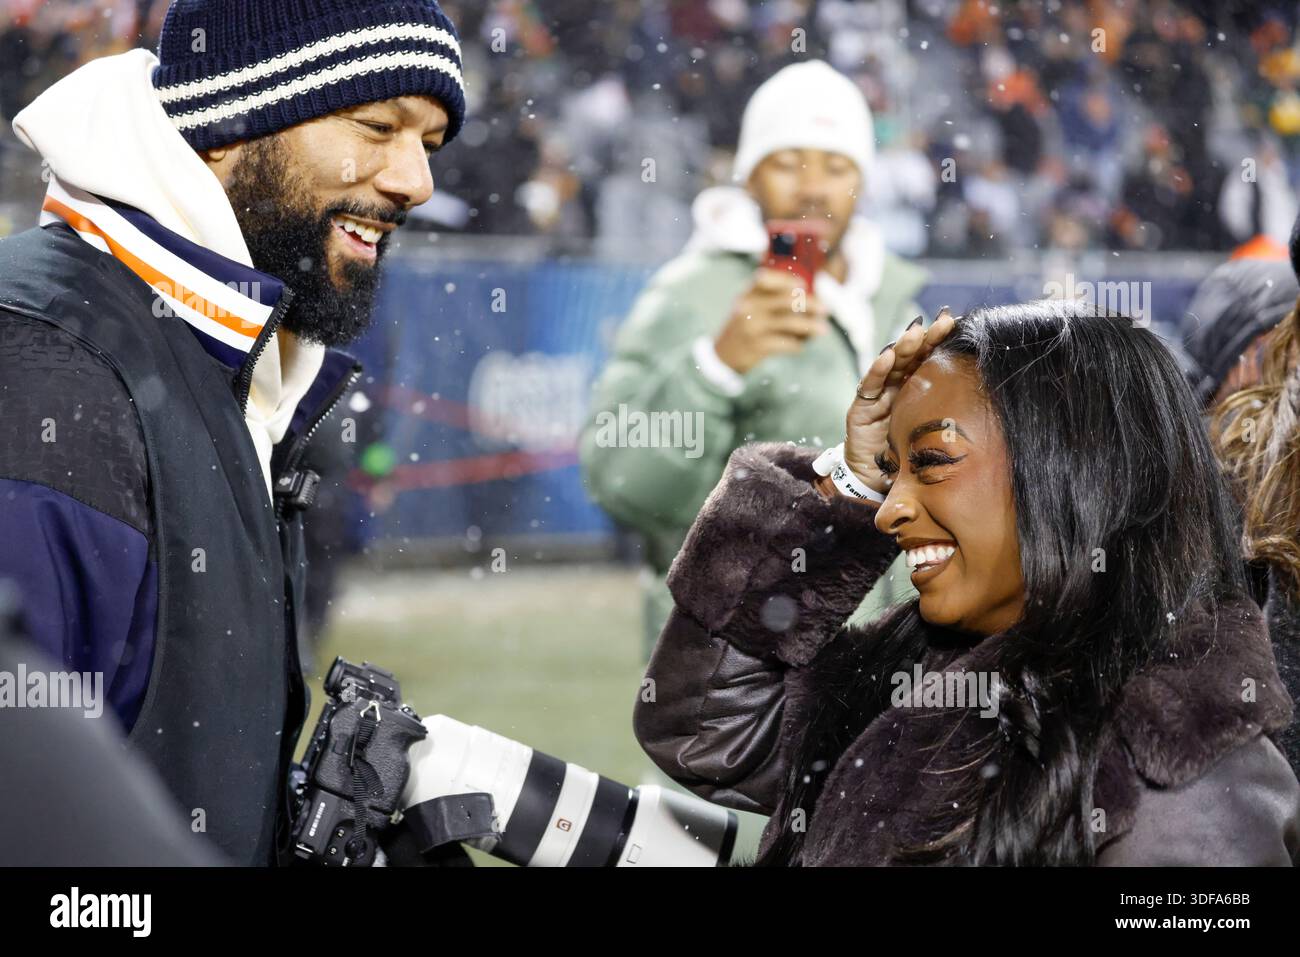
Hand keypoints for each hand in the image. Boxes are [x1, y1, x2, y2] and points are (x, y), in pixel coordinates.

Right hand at [714, 268, 828, 373]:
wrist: (722, 356)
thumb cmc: (742, 328)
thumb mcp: (748, 308)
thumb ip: (769, 299)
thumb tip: (806, 297)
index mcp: (746, 295)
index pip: (765, 279)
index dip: (785, 280)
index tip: (802, 285)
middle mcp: (748, 308)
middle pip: (785, 300)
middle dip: (810, 304)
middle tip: (825, 309)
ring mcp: (752, 327)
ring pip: (789, 322)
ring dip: (810, 326)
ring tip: (823, 330)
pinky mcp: (757, 346)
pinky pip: (785, 343)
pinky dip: (797, 344)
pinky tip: (801, 346)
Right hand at [843, 308, 956, 494]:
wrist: (877, 485)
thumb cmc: (910, 460)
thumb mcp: (936, 436)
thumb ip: (953, 420)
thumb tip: (996, 404)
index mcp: (919, 391)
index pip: (931, 361)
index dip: (943, 343)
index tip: (960, 326)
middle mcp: (899, 389)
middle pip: (913, 357)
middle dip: (927, 338)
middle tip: (943, 322)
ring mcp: (879, 396)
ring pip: (892, 365)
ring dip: (903, 347)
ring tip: (915, 334)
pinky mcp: (860, 409)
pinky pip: (869, 386)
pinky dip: (878, 370)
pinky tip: (888, 357)